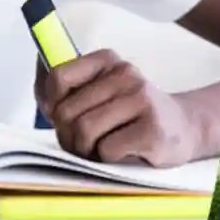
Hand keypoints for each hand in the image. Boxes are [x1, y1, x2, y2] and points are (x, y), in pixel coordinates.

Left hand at [36, 50, 197, 167]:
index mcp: (107, 60)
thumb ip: (63, 83)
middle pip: (68, 112)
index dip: (53, 105)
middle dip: (68, 136)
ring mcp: (141, 99)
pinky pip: (107, 150)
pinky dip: (108, 158)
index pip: (58, 77)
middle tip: (83, 142)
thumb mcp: (98, 90)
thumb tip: (39, 60)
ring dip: (86, 150)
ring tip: (99, 149)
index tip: (64, 116)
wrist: (180, 128)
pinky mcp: (152, 129)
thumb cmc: (127, 114)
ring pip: (85, 131)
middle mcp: (125, 73)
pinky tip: (122, 152)